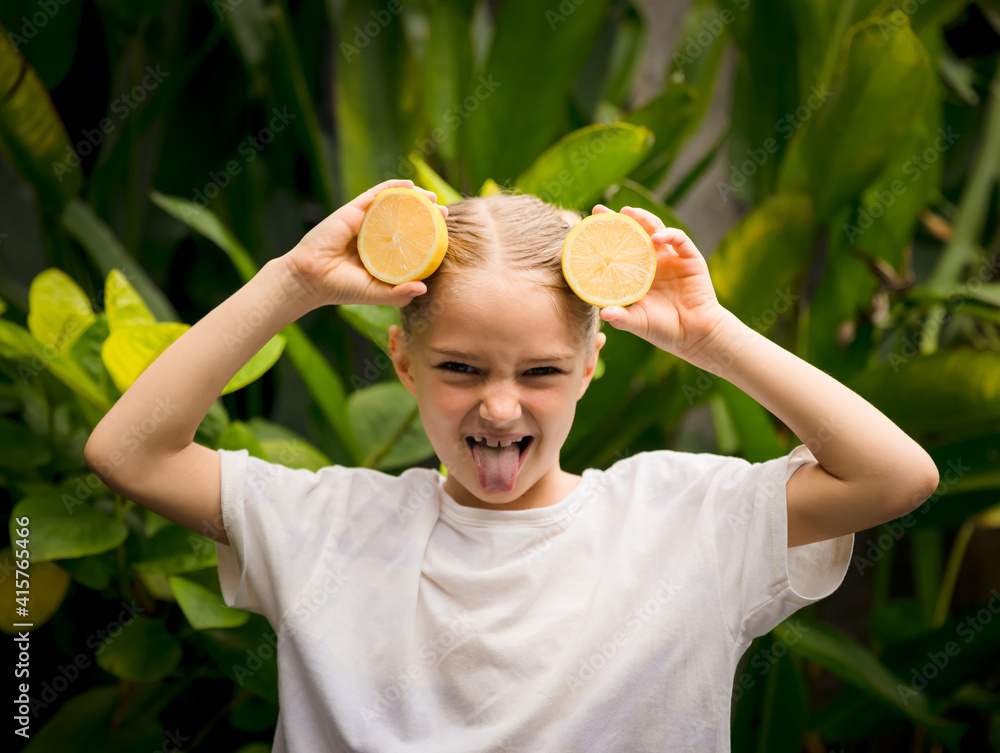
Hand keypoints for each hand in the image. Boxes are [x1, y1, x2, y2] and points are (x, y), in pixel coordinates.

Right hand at [283, 179, 447, 307]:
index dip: (428, 234)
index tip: (445, 233)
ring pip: (394, 203)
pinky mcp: (353, 209)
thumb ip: (398, 293)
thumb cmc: (341, 288)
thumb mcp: (375, 293)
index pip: (409, 240)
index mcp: (381, 253)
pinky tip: (409, 186)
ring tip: (433, 197)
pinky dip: (393, 187)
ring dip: (415, 197)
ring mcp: (365, 221)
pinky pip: (376, 193)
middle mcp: (375, 235)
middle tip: (444, 212)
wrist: (310, 278)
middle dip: (427, 214)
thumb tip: (424, 288)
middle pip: (405, 219)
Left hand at [591, 204, 730, 361]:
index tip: (586, 227)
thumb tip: (603, 313)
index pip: (618, 250)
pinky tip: (657, 238)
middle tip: (600, 210)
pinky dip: (668, 234)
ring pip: (655, 229)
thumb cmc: (664, 330)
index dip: (604, 238)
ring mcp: (671, 258)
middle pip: (634, 234)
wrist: (695, 335)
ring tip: (628, 213)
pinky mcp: (690, 258)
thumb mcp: (638, 323)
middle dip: (618, 220)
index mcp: (637, 274)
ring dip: (642, 219)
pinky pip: (679, 239)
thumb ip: (621, 317)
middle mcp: (653, 262)